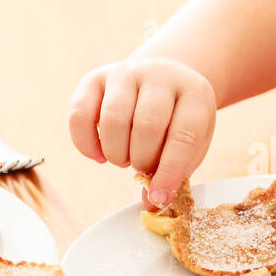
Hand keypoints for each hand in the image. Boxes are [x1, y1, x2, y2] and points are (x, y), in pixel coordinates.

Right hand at [68, 57, 216, 207]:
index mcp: (195, 93)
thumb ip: (175, 173)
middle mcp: (161, 75)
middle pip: (147, 126)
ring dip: (116, 153)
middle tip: (142, 166)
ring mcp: (127, 72)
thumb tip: (151, 203)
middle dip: (142, 159)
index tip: (159, 195)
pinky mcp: (96, 77)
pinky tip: (98, 155)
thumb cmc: (179, 120)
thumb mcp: (191, 144)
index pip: (184, 136)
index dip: (170, 172)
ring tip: (124, 159)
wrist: (166, 79)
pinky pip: (80, 113)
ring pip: (114, 119)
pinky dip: (85, 143)